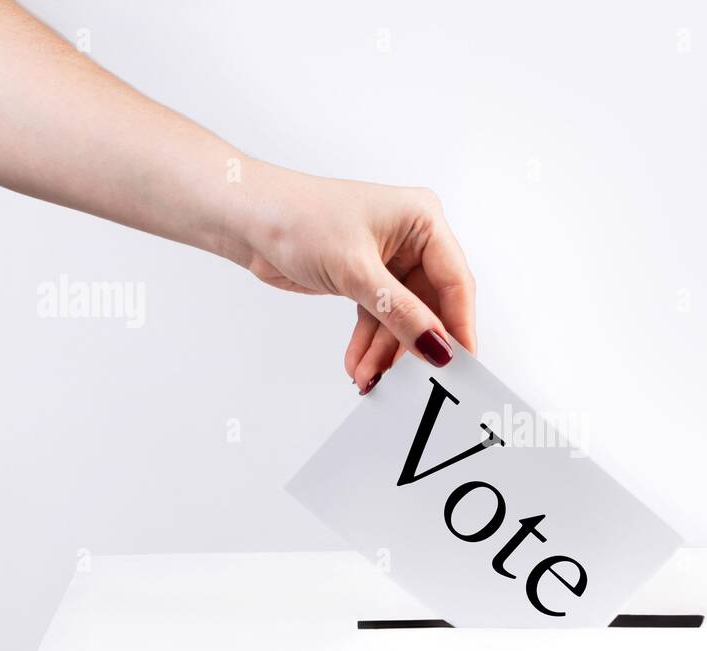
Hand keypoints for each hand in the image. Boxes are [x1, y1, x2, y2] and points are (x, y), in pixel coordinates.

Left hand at [232, 162, 476, 393]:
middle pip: (429, 306)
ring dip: (386, 350)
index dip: (458, 325)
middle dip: (413, 343)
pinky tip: (359, 364)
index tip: (460, 363)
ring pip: (402, 318)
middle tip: (412, 378)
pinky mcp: (366, 279)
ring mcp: (389, 261)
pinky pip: (379, 319)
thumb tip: (437, 347)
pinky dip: (369, 344)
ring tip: (369, 375)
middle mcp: (411, 239)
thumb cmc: (296, 216)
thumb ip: (401, 314)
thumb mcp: (356, 271)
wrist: (247, 218)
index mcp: (422, 220)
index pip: (455, 281)